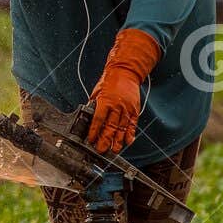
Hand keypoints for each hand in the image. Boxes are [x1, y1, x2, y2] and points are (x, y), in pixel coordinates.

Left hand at [86, 28, 161, 154]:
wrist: (125, 72)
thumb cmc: (109, 81)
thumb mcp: (97, 91)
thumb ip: (93, 104)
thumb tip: (87, 117)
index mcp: (105, 101)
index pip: (98, 120)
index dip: (94, 131)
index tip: (91, 140)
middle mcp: (117, 106)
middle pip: (110, 127)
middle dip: (105, 140)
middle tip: (102, 150)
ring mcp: (127, 109)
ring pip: (122, 128)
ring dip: (118, 141)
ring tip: (114, 150)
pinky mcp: (135, 110)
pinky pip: (133, 124)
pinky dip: (130, 134)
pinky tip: (128, 142)